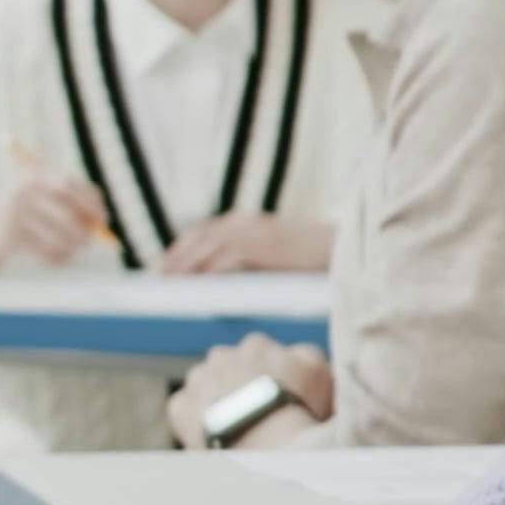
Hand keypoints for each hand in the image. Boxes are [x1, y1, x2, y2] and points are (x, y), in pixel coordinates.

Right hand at [0, 178, 109, 267]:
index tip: (103, 220)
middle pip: (68, 216)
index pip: (71, 188)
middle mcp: (26, 193)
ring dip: (73, 248)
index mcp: (37, 177)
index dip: (93, 205)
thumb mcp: (48, 197)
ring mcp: (17, 215)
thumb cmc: (27, 208)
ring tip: (74, 250)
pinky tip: (58, 258)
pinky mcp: (10, 237)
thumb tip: (101, 225)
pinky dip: (59, 258)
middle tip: (88, 242)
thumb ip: (77, 205)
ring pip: (59, 238)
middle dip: (84, 232)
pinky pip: (46, 252)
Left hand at [161, 211, 334, 273]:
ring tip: (170, 282)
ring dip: (184, 264)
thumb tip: (228, 273)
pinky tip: (197, 283)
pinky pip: (225, 259)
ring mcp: (254, 232)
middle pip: (198, 236)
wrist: (345, 246)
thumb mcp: (280, 249)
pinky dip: (207, 270)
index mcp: (249, 220)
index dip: (182, 246)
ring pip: (206, 246)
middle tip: (160, 276)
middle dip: (176, 255)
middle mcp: (246, 221)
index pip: (204, 230)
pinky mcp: (262, 246)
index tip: (167, 263)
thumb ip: (255, 254)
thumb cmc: (317, 254)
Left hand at [165, 334, 333, 448]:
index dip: (270, 373)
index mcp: (256, 345)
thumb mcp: (322, 372)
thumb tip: (293, 351)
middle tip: (256, 408)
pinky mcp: (180, 407)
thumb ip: (305, 354)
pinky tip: (215, 430)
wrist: (270, 448)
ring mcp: (198, 381)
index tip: (278, 392)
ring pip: (205, 384)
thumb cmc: (301, 411)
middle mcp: (222, 356)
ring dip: (216, 397)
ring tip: (235, 423)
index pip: (260, 351)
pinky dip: (195, 416)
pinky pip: (184, 407)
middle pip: (229, 365)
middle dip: (239, 381)